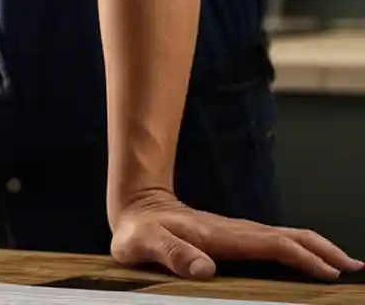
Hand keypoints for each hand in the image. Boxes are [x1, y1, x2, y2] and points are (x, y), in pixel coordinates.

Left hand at [110, 188, 363, 279]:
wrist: (136, 207)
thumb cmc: (139, 232)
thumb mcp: (145, 244)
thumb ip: (171, 254)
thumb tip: (205, 270)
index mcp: (222, 236)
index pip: (272, 244)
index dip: (302, 257)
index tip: (330, 272)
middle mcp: (236, 232)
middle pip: (290, 237)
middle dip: (324, 251)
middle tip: (356, 268)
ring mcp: (237, 234)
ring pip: (285, 238)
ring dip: (317, 250)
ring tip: (345, 267)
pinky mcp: (234, 238)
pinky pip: (274, 244)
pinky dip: (299, 251)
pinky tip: (308, 263)